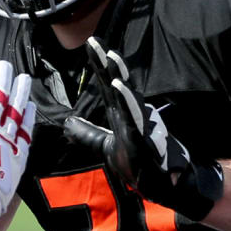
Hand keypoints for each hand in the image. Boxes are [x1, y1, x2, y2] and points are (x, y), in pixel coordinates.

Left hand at [63, 38, 222, 220]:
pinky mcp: (148, 145)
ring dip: (124, 87)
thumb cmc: (139, 164)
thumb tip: (68, 122)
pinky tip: (122, 95)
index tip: (91, 43)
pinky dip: (131, 111)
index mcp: (122, 115)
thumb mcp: (106, 148)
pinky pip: (140, 128)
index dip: (100, 65)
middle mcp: (134, 116)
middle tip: (96, 43)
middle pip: (121, 87)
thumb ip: (89, 134)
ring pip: (133, 104)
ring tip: (112, 67)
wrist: (162, 186)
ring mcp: (143, 128)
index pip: (109, 86)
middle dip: (109, 66)